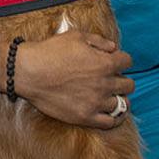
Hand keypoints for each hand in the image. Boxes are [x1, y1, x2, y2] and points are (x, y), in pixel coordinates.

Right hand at [14, 30, 135, 129]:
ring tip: (112, 96)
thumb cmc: (51, 51)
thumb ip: (99, 41)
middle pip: (129, 85)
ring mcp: (96, 102)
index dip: (121, 60)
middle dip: (122, 79)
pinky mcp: (85, 117)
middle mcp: (104, 84)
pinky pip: (110, 122)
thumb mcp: (76, 36)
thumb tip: (113, 48)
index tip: (114, 62)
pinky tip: (110, 112)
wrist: (29, 72)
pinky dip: (114, 118)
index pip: (128, 62)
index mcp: (105, 63)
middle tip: (112, 79)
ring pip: (122, 104)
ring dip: (119, 98)